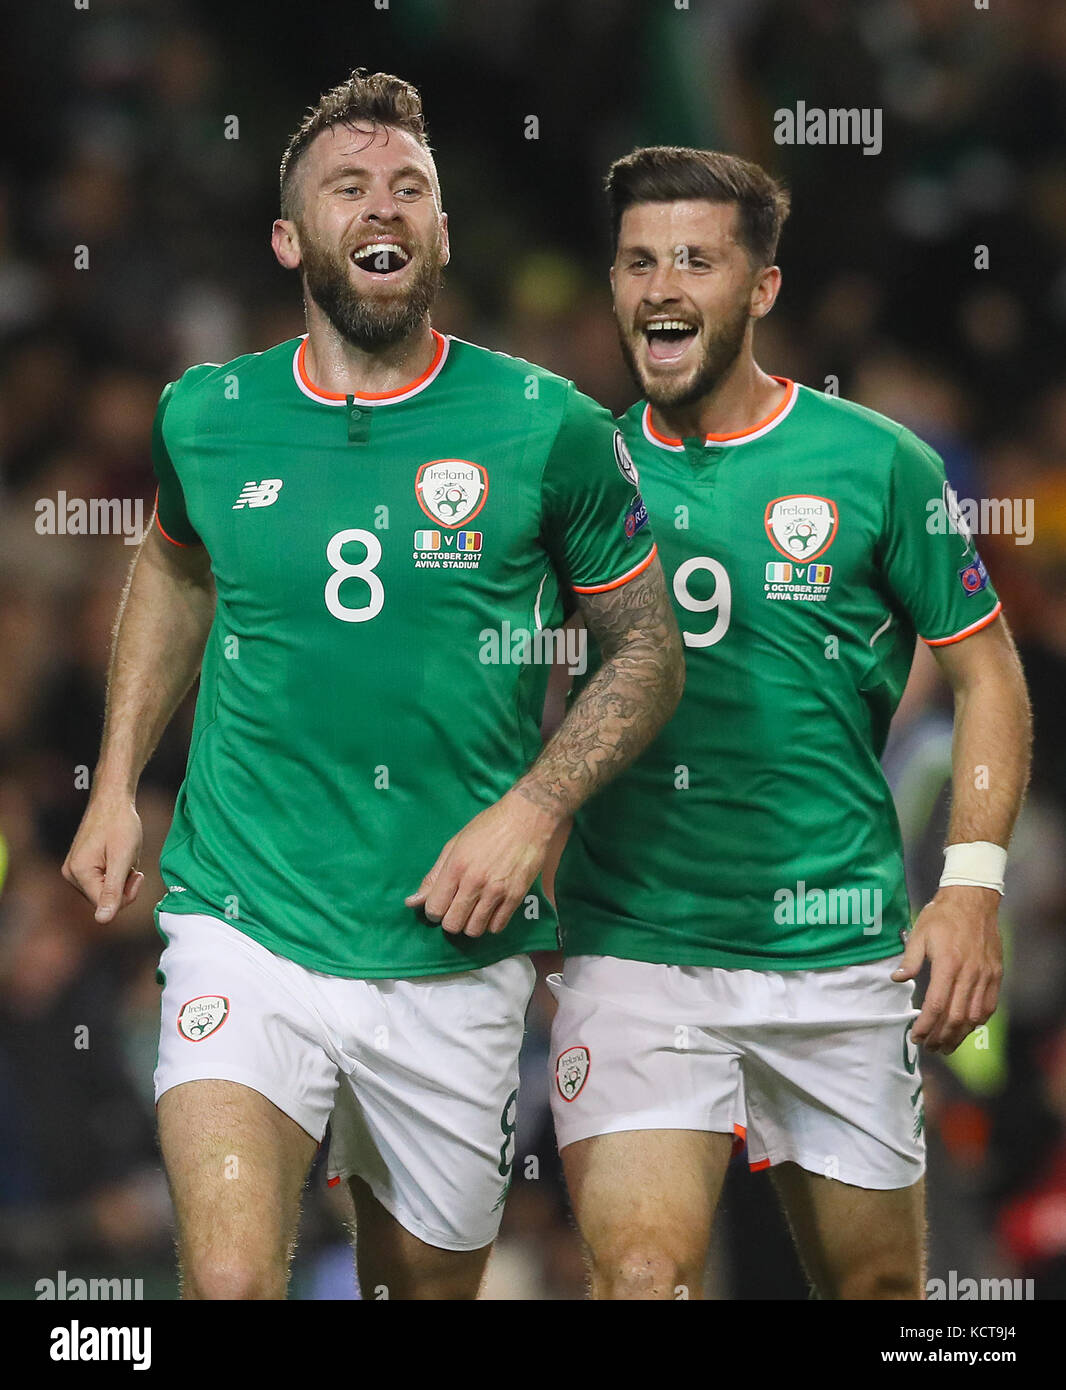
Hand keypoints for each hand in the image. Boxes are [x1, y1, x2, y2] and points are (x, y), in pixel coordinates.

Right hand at [62, 789, 143, 924]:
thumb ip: (113, 890)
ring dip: (120, 879)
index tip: (137, 875)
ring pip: (104, 891)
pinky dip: (115, 873)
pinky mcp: (80, 866)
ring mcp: (74, 870)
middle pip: (103, 900)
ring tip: (124, 857)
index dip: (127, 894)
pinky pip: (102, 881)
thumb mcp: (123, 858)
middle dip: (123, 886)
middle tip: (132, 866)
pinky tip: (118, 856)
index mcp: (79, 873)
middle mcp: (70, 874)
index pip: (105, 905)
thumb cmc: (121, 824)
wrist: (112, 800)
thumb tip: (103, 921)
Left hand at [406, 789, 562, 937]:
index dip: (434, 911)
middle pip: (453, 924)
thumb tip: (411, 902)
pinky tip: (490, 911)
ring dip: (470, 924)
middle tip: (457, 908)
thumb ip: (434, 875)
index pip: (434, 909)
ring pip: (474, 930)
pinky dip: (490, 924)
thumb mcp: (454, 845)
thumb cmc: (488, 827)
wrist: (527, 818)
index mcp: (456, 867)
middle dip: (450, 920)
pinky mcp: (516, 896)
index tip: (440, 904)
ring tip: (474, 910)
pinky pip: (497, 927)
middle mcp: (475, 882)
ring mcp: (497, 891)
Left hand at [892, 885, 1003, 1053]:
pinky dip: (978, 1021)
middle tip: (929, 1047)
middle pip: (956, 1017)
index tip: (915, 1037)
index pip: (936, 1005)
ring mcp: (986, 975)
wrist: (973, 899)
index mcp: (948, 964)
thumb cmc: (942, 915)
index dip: (926, 1026)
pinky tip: (967, 1028)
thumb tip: (897, 979)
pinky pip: (989, 1005)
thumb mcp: (919, 933)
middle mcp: (969, 973)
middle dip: (941, 1037)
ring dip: (960, 1034)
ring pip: (974, 1015)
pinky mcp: (996, 974)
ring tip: (946, 1045)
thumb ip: (910, 959)